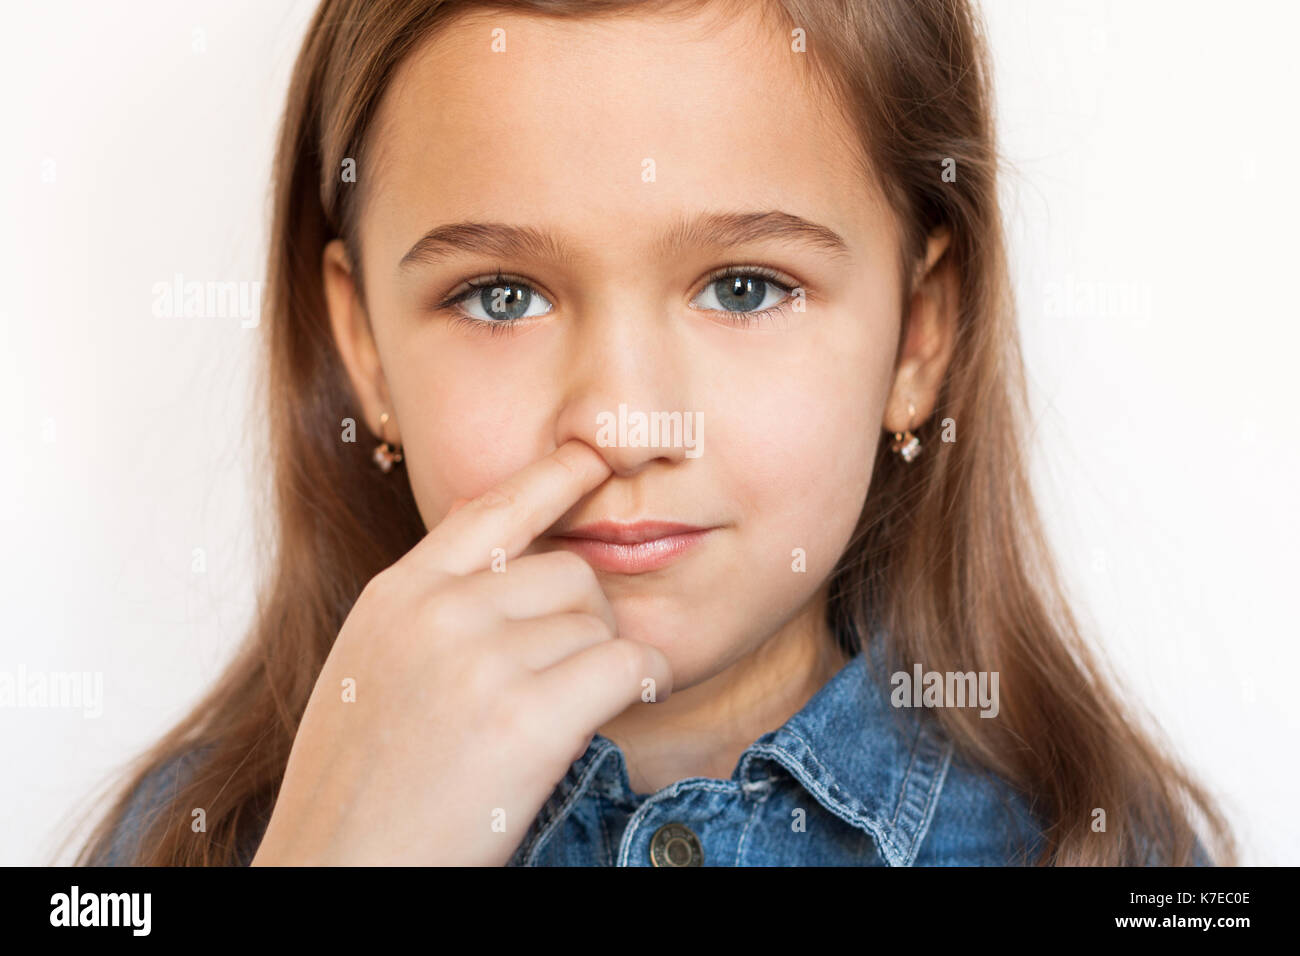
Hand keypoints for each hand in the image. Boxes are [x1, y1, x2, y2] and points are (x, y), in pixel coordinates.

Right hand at [250, 439, 672, 864]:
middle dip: (585, 620)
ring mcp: (480, 661)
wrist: (337, 873)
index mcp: (396, 597)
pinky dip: (641, 685)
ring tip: (563, 715)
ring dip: (601, 667)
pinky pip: (627, 665)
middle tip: (565, 675)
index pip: (489, 508)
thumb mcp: (370, 668)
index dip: (550, 478)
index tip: (589, 458)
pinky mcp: (526, 718)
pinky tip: (622, 708)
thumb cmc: (358, 787)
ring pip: (599, 623)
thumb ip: (430, 613)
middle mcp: (439, 613)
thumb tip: (515, 572)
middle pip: (569, 572)